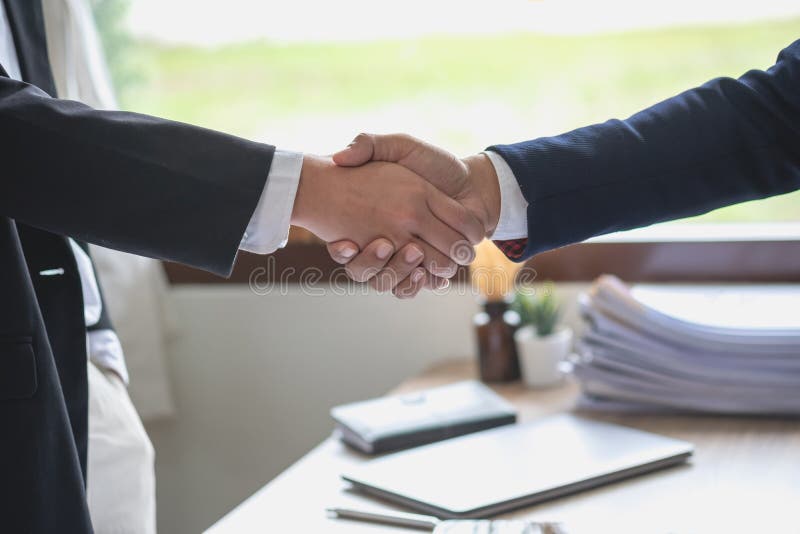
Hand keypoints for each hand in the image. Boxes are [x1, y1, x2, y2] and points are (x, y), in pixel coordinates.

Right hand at [326, 134, 501, 295]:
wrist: (474, 183)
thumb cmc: (435, 164)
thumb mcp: (399, 146)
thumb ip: (369, 144)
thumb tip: (338, 158)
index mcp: (375, 219)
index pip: (343, 247)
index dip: (342, 250)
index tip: (347, 244)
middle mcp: (388, 241)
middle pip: (366, 268)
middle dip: (373, 262)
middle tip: (385, 244)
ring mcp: (407, 257)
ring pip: (389, 280)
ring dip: (398, 271)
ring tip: (411, 251)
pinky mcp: (427, 269)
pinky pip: (411, 288)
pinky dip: (416, 284)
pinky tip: (422, 271)